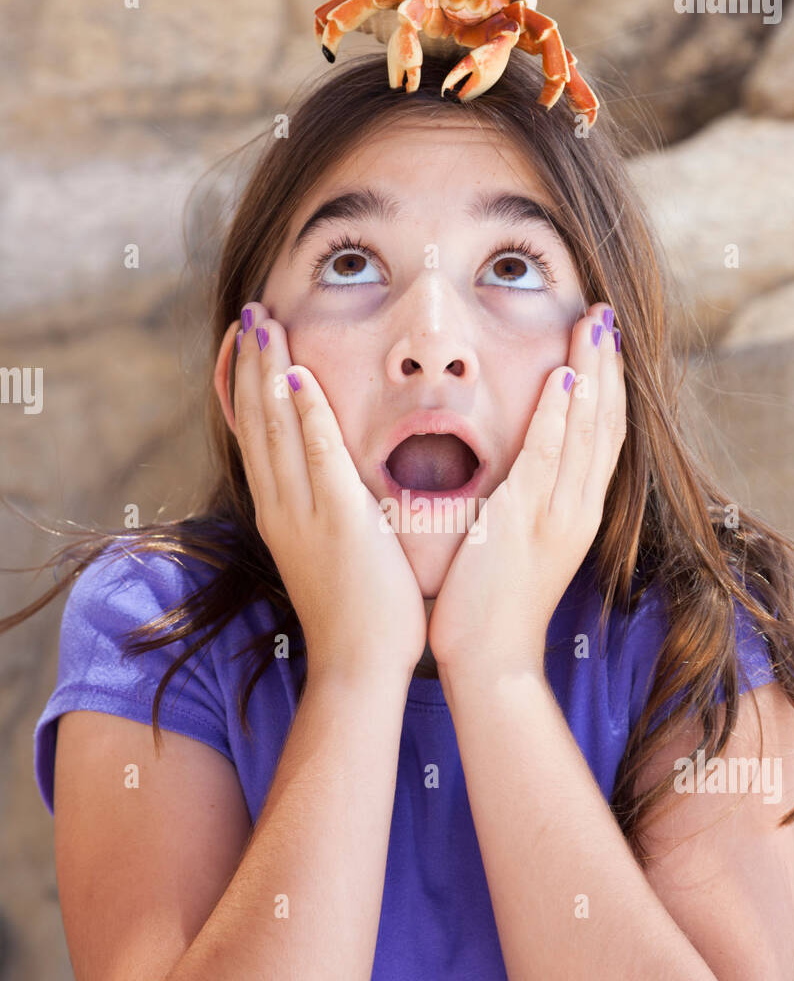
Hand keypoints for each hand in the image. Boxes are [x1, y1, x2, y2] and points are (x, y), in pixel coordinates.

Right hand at [232, 303, 427, 685]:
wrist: (357, 667)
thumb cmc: (358, 617)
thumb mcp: (332, 555)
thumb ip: (331, 515)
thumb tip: (341, 487)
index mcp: (281, 514)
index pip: (257, 437)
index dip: (249, 386)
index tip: (248, 343)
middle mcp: (281, 507)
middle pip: (257, 420)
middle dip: (250, 363)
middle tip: (250, 314)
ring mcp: (304, 513)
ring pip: (277, 427)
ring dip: (268, 370)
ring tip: (263, 322)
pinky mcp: (339, 520)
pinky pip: (318, 454)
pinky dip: (305, 413)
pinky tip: (298, 374)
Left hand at [428, 305, 625, 682]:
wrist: (492, 662)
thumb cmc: (494, 607)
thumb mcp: (520, 544)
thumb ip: (525, 504)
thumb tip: (517, 471)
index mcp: (577, 513)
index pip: (602, 436)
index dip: (606, 385)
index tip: (602, 341)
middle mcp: (579, 509)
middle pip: (606, 423)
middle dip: (607, 365)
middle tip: (605, 314)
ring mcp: (558, 516)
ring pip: (587, 431)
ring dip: (591, 373)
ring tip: (593, 325)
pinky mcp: (526, 523)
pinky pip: (549, 459)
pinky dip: (560, 417)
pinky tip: (563, 378)